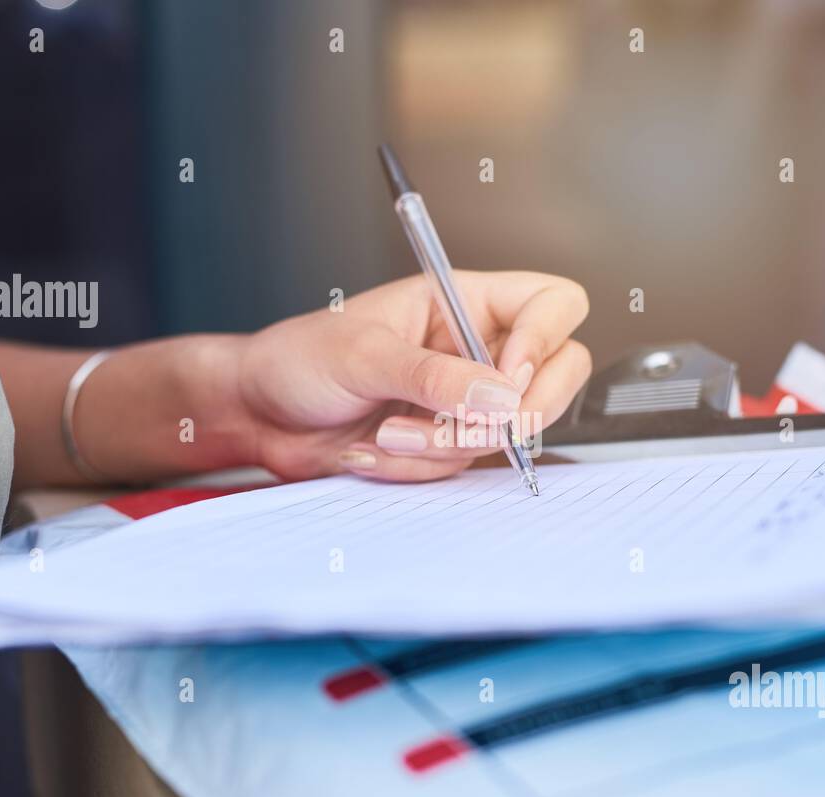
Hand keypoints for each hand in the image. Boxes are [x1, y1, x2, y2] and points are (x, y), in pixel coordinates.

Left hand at [223, 271, 590, 481]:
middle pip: (562, 370)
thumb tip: (498, 395)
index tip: (507, 376)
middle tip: (469, 423)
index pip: (552, 303)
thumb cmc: (300, 358)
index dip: (546, 339)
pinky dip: (421, 466)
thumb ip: (431, 376)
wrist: (262, 415)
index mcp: (465, 301)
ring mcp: (470, 399)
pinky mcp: (451, 442)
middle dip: (521, 407)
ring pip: (509, 430)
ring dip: (446, 443)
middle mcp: (478, 348)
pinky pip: (468, 465)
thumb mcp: (362, 355)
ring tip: (386, 431)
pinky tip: (376, 449)